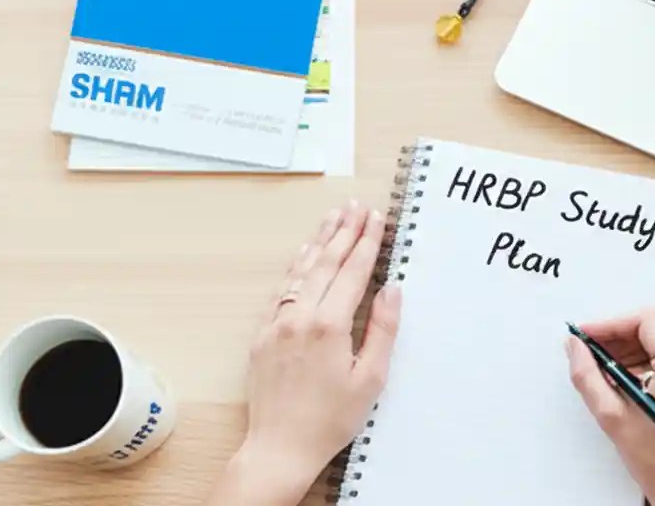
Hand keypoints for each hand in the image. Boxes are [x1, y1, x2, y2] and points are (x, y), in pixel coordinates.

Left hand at [208, 203, 402, 505]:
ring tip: (333, 218)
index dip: (367, 242)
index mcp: (329, 326)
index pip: (353, 272)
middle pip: (325, 262)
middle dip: (344, 231)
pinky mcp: (262, 336)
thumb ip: (383, 329)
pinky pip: (281, 290)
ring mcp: (276, 324)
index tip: (376, 219)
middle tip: (356, 207)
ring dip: (318, 241)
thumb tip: (392, 289)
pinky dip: (295, 267)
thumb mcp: (370, 379)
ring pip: (300, 271)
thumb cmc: (329, 420)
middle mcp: (299, 317)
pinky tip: (303, 254)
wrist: (279, 448)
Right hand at [566, 309, 654, 505]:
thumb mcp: (614, 418)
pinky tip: (633, 385)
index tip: (588, 336)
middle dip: (620, 339)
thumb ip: (588, 376)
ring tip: (610, 375)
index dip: (610, 324)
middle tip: (593, 355)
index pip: (645, 320)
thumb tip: (576, 348)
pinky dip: (653, 365)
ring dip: (635, 352)